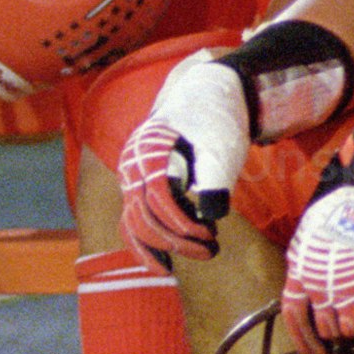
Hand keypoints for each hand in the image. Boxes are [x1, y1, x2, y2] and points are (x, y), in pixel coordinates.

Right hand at [117, 49, 253, 263]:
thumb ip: (215, 177)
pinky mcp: (141, 185)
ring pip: (132, 224)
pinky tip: (170, 259)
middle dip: (175, 242)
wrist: (210, 94)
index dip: (181, 223)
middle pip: (140, 216)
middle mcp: (132, 164)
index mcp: (147, 150)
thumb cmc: (216, 119)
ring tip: (200, 255)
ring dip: (162, 246)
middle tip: (212, 251)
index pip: (155, 197)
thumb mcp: (221, 146)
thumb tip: (212, 215)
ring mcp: (133, 176)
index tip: (210, 236)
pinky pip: (135, 220)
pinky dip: (150, 242)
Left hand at [280, 180, 353, 353]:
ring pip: (349, 329)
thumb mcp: (307, 236)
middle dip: (335, 335)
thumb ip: (304, 265)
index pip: (294, 317)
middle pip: (325, 326)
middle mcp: (321, 284)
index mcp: (301, 272)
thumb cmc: (335, 213)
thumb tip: (304, 292)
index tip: (313, 353)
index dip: (304, 341)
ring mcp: (350, 287)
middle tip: (345, 339)